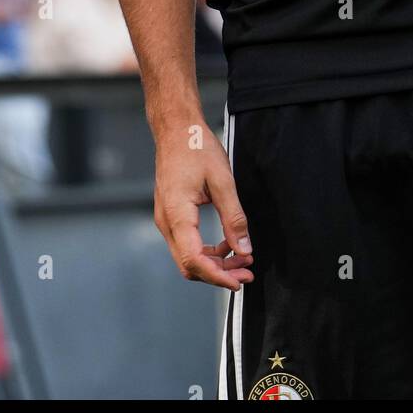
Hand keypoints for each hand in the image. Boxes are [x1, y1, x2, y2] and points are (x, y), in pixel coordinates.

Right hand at [153, 120, 253, 290]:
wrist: (176, 129)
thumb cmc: (196, 148)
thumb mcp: (222, 180)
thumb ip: (234, 217)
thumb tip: (244, 250)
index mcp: (177, 214)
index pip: (193, 259)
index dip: (217, 276)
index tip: (238, 282)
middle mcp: (166, 221)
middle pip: (189, 264)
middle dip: (219, 273)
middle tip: (247, 273)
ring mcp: (166, 219)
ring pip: (188, 256)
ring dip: (215, 263)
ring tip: (242, 260)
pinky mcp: (171, 216)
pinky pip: (187, 243)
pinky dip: (207, 250)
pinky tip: (228, 244)